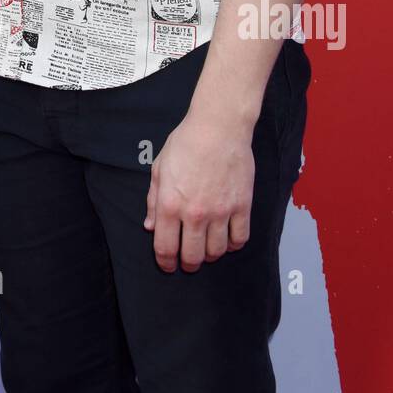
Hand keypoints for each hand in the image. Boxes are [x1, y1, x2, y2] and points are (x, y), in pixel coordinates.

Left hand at [144, 113, 253, 272]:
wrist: (218, 128)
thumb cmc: (186, 143)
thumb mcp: (159, 168)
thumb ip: (153, 200)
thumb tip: (150, 226)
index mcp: (169, 205)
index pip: (165, 248)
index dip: (165, 263)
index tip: (168, 265)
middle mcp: (194, 213)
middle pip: (192, 257)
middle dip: (188, 264)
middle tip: (188, 261)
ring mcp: (220, 212)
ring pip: (216, 252)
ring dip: (210, 255)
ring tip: (207, 248)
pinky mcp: (242, 207)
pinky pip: (239, 239)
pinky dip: (232, 245)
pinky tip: (227, 239)